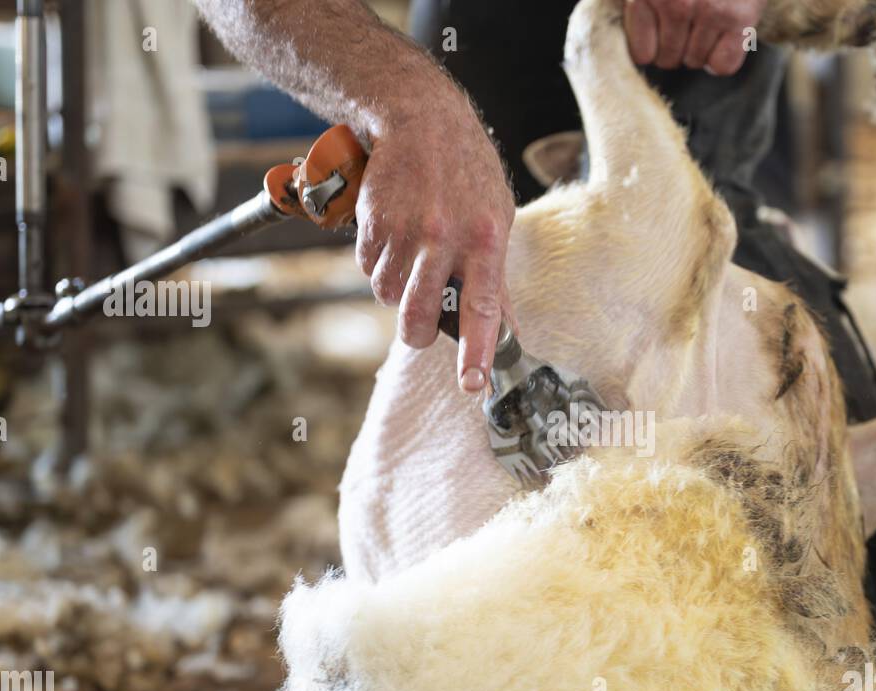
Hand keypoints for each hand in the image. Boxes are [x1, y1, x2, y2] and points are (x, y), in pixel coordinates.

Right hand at [355, 86, 514, 392]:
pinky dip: (376, 262)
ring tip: (411, 256)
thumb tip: (509, 331)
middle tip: (422, 327)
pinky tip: (392, 234)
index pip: (484, 310)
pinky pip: (366, 268)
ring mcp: (405, 232)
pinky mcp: (372, 223)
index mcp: (486, 242)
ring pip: (386, 296)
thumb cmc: (467, 173)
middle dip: (417, 333)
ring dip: (394, 290)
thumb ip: (497, 278)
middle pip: (418, 317)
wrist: (421, 119)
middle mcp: (445, 240)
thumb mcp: (497, 219)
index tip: (473, 385)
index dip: (477, 353)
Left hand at [623, 0, 767, 74]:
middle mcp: (676, 3)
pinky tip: (722, 35)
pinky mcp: (738, 17)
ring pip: (695, 62)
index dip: (650, 47)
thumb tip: (635, 44)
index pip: (642, 54)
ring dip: (698, 49)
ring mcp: (710, 11)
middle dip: (674, 48)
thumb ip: (633, 5)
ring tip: (704, 21)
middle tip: (684, 24)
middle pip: (668, 60)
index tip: (656, 33)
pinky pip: (723, 65)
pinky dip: (722, 57)